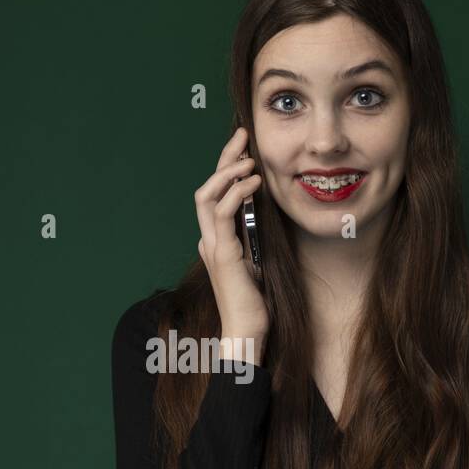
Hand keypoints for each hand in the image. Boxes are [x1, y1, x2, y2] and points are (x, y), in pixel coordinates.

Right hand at [193, 127, 267, 363]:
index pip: (215, 195)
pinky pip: (223, 214)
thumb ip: (253, 240)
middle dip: (223, 158)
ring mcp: (212, 246)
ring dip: (227, 172)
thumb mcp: (257, 263)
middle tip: (242, 136)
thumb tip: (262, 217)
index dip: (227, 168)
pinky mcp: (222, 254)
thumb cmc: (255, 304)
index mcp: (215, 241)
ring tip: (249, 158)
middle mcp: (208, 240)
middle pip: (206, 187)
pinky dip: (236, 193)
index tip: (245, 148)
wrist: (247, 333)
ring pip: (207, 196)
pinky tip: (255, 182)